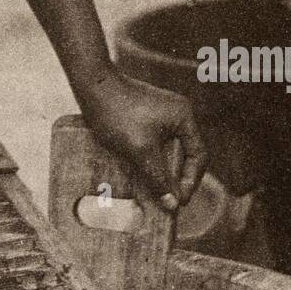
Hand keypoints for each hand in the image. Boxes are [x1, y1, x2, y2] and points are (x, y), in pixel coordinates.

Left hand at [79, 65, 207, 211]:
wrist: (92, 85)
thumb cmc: (117, 115)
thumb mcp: (141, 151)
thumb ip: (159, 177)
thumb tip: (173, 204)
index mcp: (184, 117)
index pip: (198, 156)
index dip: (191, 182)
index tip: (178, 202)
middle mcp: (178, 113)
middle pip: (186, 153)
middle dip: (177, 178)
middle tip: (168, 201)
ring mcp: (162, 112)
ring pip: (169, 149)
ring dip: (163, 170)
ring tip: (155, 191)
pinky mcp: (147, 114)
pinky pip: (156, 142)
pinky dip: (152, 159)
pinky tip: (141, 173)